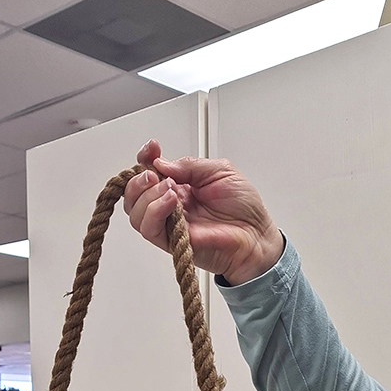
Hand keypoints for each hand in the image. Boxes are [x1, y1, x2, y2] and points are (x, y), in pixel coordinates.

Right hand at [123, 139, 283, 284]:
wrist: (256, 236)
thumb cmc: (244, 207)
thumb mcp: (220, 170)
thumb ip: (189, 165)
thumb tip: (162, 163)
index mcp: (180, 185)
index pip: (150, 171)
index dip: (145, 159)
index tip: (151, 149)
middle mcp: (171, 205)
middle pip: (134, 194)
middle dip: (139, 180)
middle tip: (155, 175)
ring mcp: (170, 224)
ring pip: (136, 213)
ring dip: (146, 196)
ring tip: (169, 189)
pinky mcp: (172, 242)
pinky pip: (149, 229)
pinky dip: (155, 212)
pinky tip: (171, 202)